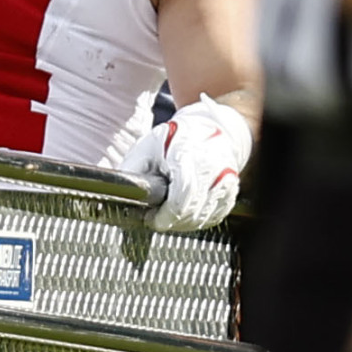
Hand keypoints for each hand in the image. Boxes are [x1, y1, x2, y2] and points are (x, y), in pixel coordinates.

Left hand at [144, 99, 251, 232]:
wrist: (208, 127)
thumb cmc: (173, 139)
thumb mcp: (146, 148)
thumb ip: (134, 172)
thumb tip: (120, 195)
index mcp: (187, 153)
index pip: (181, 197)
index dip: (164, 215)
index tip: (150, 219)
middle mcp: (211, 167)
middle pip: (191, 211)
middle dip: (170, 221)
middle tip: (154, 218)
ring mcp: (225, 179)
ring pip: (203, 218)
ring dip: (182, 223)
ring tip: (168, 215)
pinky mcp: (231, 190)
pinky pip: (214, 216)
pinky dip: (197, 219)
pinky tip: (185, 213)